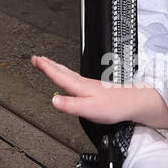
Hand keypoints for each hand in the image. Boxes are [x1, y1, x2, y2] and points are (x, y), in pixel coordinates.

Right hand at [31, 55, 167, 128]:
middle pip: (61, 71)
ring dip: (55, 67)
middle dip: (47, 64)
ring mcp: (87, 84)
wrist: (131, 103)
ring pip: (67, 73)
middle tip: (36, 58)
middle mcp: (82, 83)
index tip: (35, 60)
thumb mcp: (88, 109)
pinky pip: (74, 78)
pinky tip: (67, 78)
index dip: (45, 68)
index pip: (58, 75)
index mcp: (78, 86)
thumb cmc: (113, 106)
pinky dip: (65, 74)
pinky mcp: (93, 88)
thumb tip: (53, 100)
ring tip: (47, 64)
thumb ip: (69, 105)